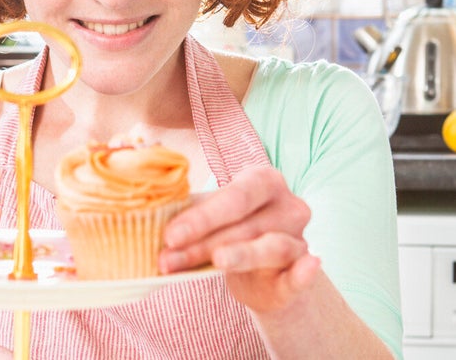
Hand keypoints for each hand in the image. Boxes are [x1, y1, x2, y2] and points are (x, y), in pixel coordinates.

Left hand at [159, 166, 320, 312]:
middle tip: (168, 259)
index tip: (169, 235)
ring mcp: (299, 237)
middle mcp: (287, 205)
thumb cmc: (232, 233)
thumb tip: (147, 211)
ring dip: (239, 256)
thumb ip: (189, 210)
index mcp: (263, 181)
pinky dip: (305, 272)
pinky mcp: (303, 269)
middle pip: (245, 223)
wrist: (263, 273)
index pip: (232, 197)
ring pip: (270, 246)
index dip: (201, 217)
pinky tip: (309, 266)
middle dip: (203, 242)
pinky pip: (303, 272)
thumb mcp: (213, 216)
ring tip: (217, 263)